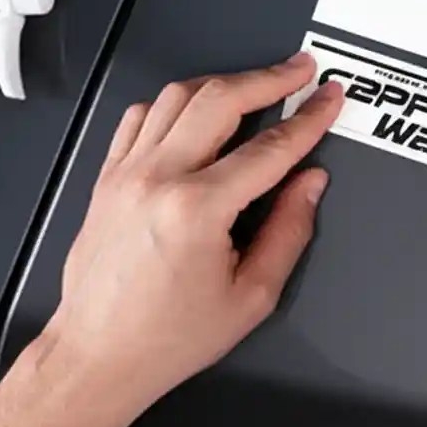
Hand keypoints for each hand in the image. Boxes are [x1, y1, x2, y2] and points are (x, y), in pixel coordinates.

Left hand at [44, 53, 342, 406]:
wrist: (98, 355)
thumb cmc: (167, 337)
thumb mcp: (251, 296)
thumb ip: (288, 231)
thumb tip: (309, 184)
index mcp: (197, 210)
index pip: (268, 148)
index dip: (308, 120)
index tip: (327, 100)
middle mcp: (157, 180)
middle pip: (220, 99)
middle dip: (269, 77)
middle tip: (300, 71)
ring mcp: (126, 174)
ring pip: (177, 97)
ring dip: (222, 84)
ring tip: (255, 85)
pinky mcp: (107, 178)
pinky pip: (140, 117)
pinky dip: (174, 104)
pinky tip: (195, 110)